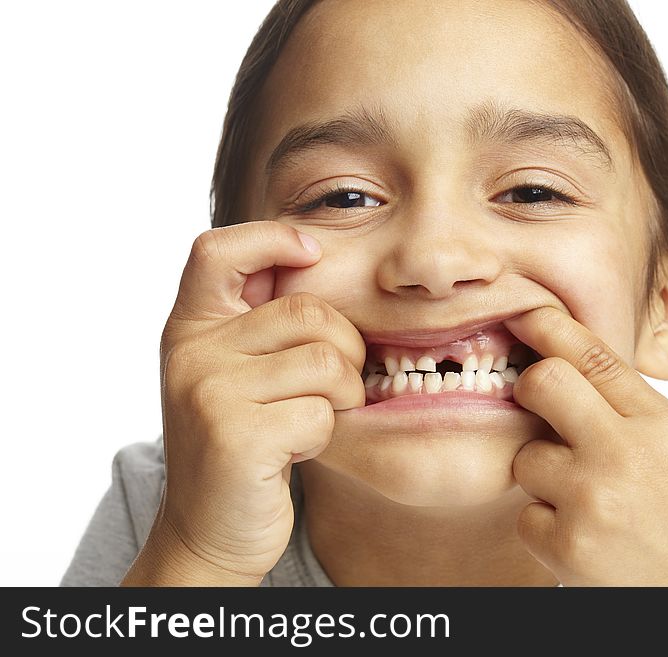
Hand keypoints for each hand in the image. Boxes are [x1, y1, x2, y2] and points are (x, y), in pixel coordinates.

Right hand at [123, 221, 364, 585]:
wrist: (210, 531)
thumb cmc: (240, 442)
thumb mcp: (234, 373)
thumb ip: (258, 322)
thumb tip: (315, 254)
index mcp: (190, 328)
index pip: (216, 251)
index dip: (271, 237)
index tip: (313, 252)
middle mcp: (190, 352)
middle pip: (307, 311)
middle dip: (344, 348)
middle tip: (335, 384)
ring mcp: (209, 393)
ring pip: (325, 362)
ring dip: (341, 396)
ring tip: (314, 417)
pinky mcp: (235, 436)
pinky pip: (320, 412)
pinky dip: (325, 434)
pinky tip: (297, 448)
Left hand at [505, 307, 667, 585]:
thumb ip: (633, 411)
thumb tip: (572, 368)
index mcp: (664, 425)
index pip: (596, 356)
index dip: (552, 328)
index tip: (527, 316)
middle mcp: (627, 453)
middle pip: (545, 384)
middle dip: (531, 389)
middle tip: (538, 405)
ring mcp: (593, 499)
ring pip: (527, 458)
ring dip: (544, 477)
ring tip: (586, 502)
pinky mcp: (567, 545)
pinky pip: (526, 515)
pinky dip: (545, 527)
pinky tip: (583, 539)